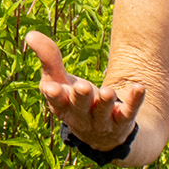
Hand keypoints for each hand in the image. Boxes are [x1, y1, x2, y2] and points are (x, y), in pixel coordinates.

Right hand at [25, 30, 142, 150]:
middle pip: (80, 107)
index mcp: (62, 107)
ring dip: (105, 102)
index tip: (51, 88)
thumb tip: (29, 35)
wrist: (103, 133)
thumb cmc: (75, 100)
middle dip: (81, 98)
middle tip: (83, 87)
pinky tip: (139, 87)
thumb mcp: (59, 81)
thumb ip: (48, 59)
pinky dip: (134, 100)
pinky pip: (129, 112)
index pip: (56, 102)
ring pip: (103, 112)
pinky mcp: (122, 121)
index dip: (54, 96)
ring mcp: (102, 122)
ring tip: (108, 91)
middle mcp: (81, 117)